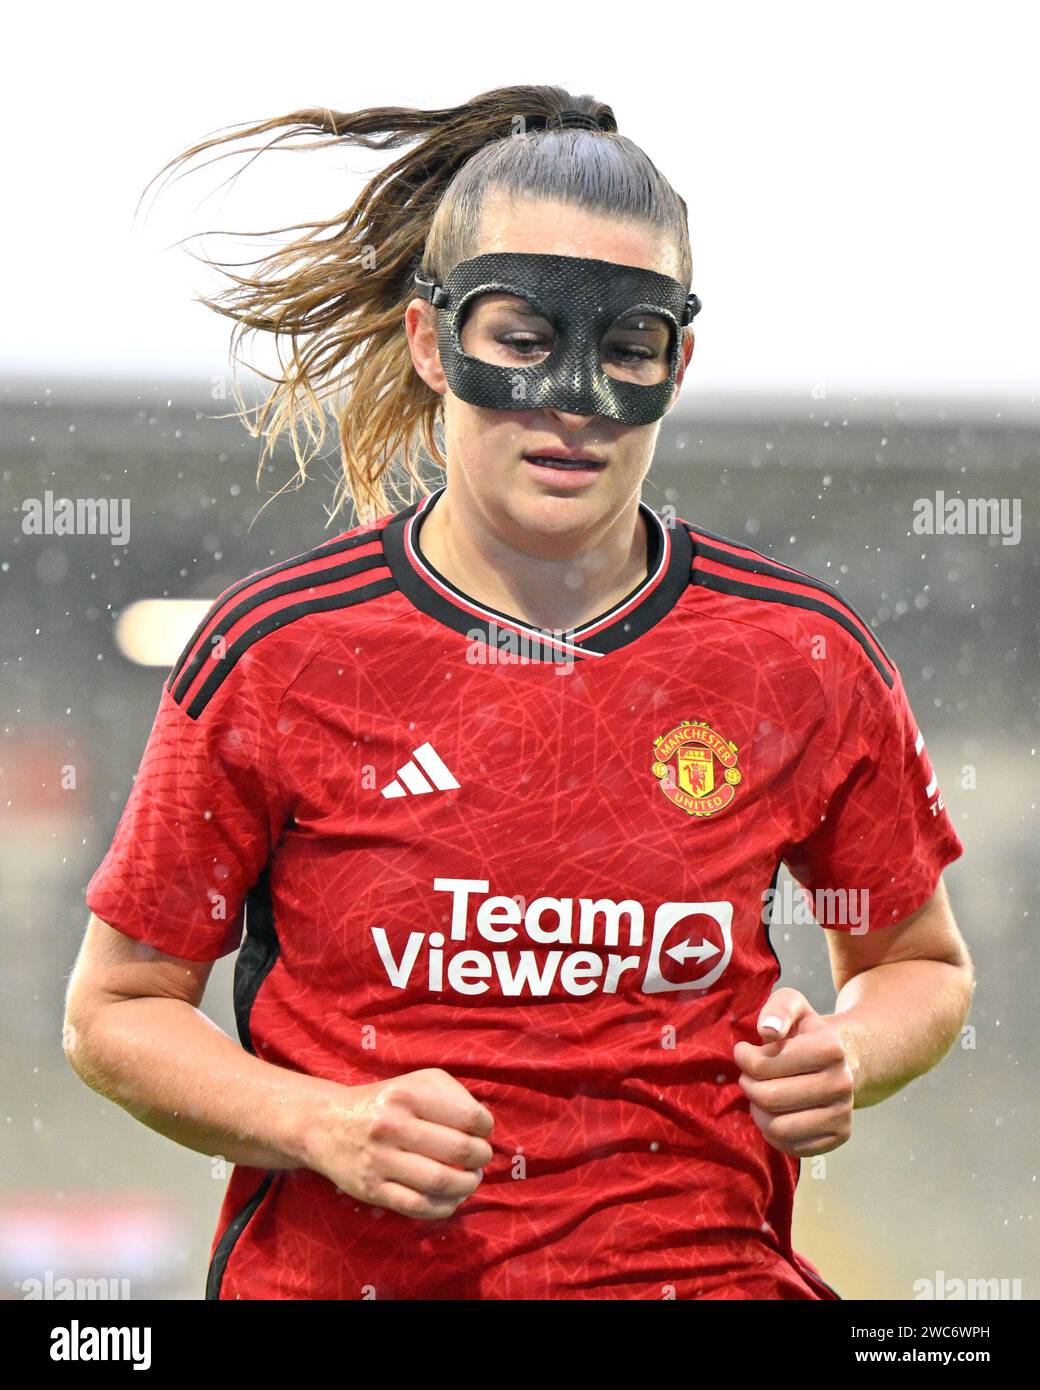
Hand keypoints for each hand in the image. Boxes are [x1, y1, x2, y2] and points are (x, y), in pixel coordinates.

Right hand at [306, 1067, 494, 1220]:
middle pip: (459, 1150)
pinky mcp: (371, 1190)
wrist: (326, 1124)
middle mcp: (392, 1125)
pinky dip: (445, 1207)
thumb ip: (452, 1094)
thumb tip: (483, 1125)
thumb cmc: (383, 1102)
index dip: (485, 1127)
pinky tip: (452, 1198)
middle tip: (481, 1158)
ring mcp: (380, 1160)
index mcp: (407, 1095)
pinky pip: (419, 1206)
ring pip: (442, 1182)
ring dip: (468, 1184)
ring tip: (471, 1179)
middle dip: (481, 1157)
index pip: (468, 1115)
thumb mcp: (416, 1082)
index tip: (483, 1131)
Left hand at [732, 988, 854, 1156]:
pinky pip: (791, 1146)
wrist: (840, 1061)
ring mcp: (843, 1113)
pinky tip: (775, 1112)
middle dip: (749, 1086)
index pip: (764, 1065)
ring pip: (779, 1127)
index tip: (744, 1051)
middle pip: (769, 1098)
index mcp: (830, 1048)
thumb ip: (778, 1008)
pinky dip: (773, 1132)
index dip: (744, 1058)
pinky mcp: (839, 1137)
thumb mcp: (792, 1006)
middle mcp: (842, 1083)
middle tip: (749, 1076)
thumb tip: (768, 1030)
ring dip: (759, 1111)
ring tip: (760, 1094)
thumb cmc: (805, 1033)